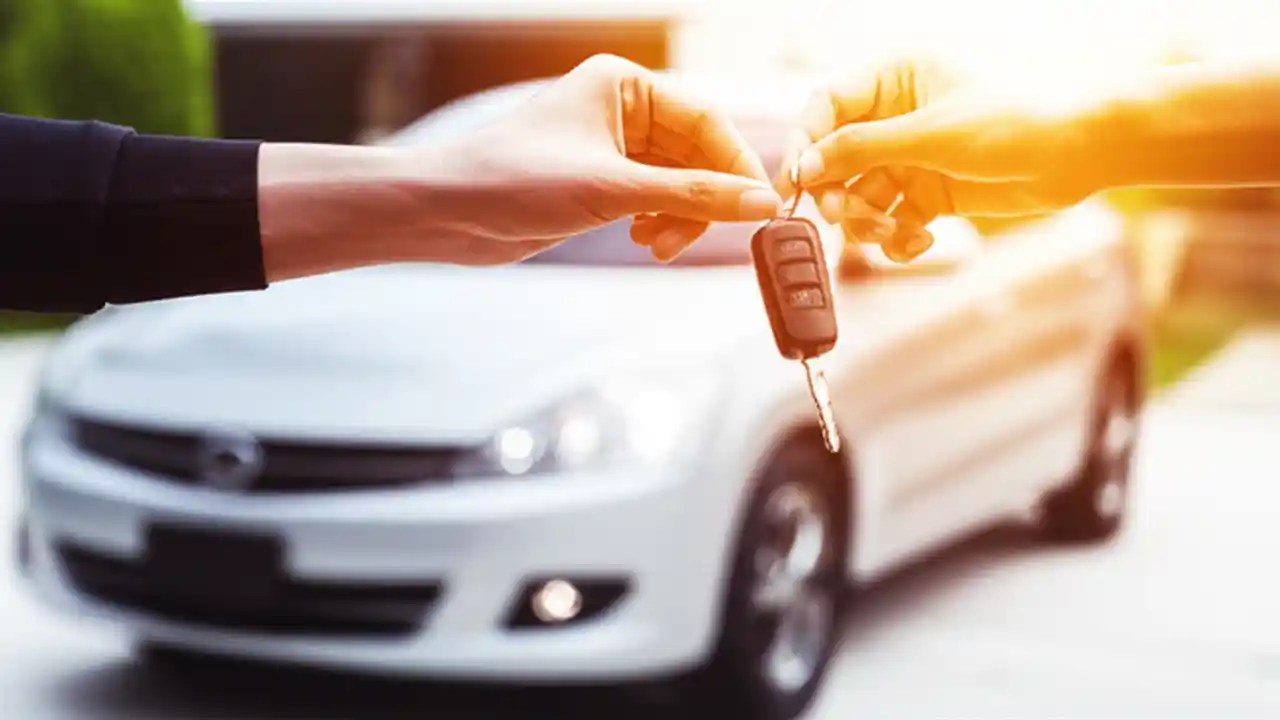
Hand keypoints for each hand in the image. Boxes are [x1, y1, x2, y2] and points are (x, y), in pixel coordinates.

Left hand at [260, 54, 781, 279]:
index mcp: (624, 84)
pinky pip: (653, 200)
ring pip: (677, 181)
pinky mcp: (597, 183)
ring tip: (657, 243)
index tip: (762, 207)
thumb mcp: (613, 189)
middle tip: (710, 236)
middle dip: (705, 197)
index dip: (738, 165)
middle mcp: (620, 109)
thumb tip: (760, 204)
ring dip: (680, 216)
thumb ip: (693, 196)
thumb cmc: (513, 179)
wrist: (446, 213)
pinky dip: (659, 222)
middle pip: (697, 153)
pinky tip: (644, 241)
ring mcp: (610, 147)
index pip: (707, 120)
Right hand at [776, 60, 1102, 261]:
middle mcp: (898, 115)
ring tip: (893, 231)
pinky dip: (897, 237)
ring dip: (867, 221)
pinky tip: (919, 242)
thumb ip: (862, 149)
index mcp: (895, 77)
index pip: (827, 106)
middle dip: (839, 193)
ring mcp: (914, 156)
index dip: (806, 143)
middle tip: (848, 216)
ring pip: (861, 195)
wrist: (1086, 150)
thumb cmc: (1020, 117)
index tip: (796, 181)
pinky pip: (892, 220)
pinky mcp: (932, 192)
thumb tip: (806, 165)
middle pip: (838, 159)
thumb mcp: (932, 132)